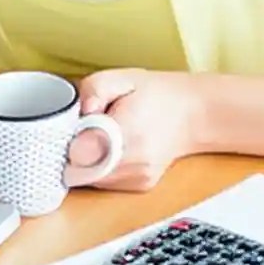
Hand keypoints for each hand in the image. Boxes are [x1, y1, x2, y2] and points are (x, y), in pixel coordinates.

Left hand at [71, 68, 203, 191]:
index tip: (75, 125)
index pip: (79, 153)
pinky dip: (99, 167)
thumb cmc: (156, 94)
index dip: (69, 139)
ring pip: (88, 179)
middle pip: (79, 170)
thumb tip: (79, 113)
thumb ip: (93, 90)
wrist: (194, 114)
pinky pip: (103, 182)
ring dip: (85, 160)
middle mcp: (134, 164)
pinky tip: (112, 148)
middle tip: (86, 129)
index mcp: (128, 134)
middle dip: (73, 150)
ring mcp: (137, 179)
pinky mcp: (139, 187)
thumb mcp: (121, 77)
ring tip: (102, 136)